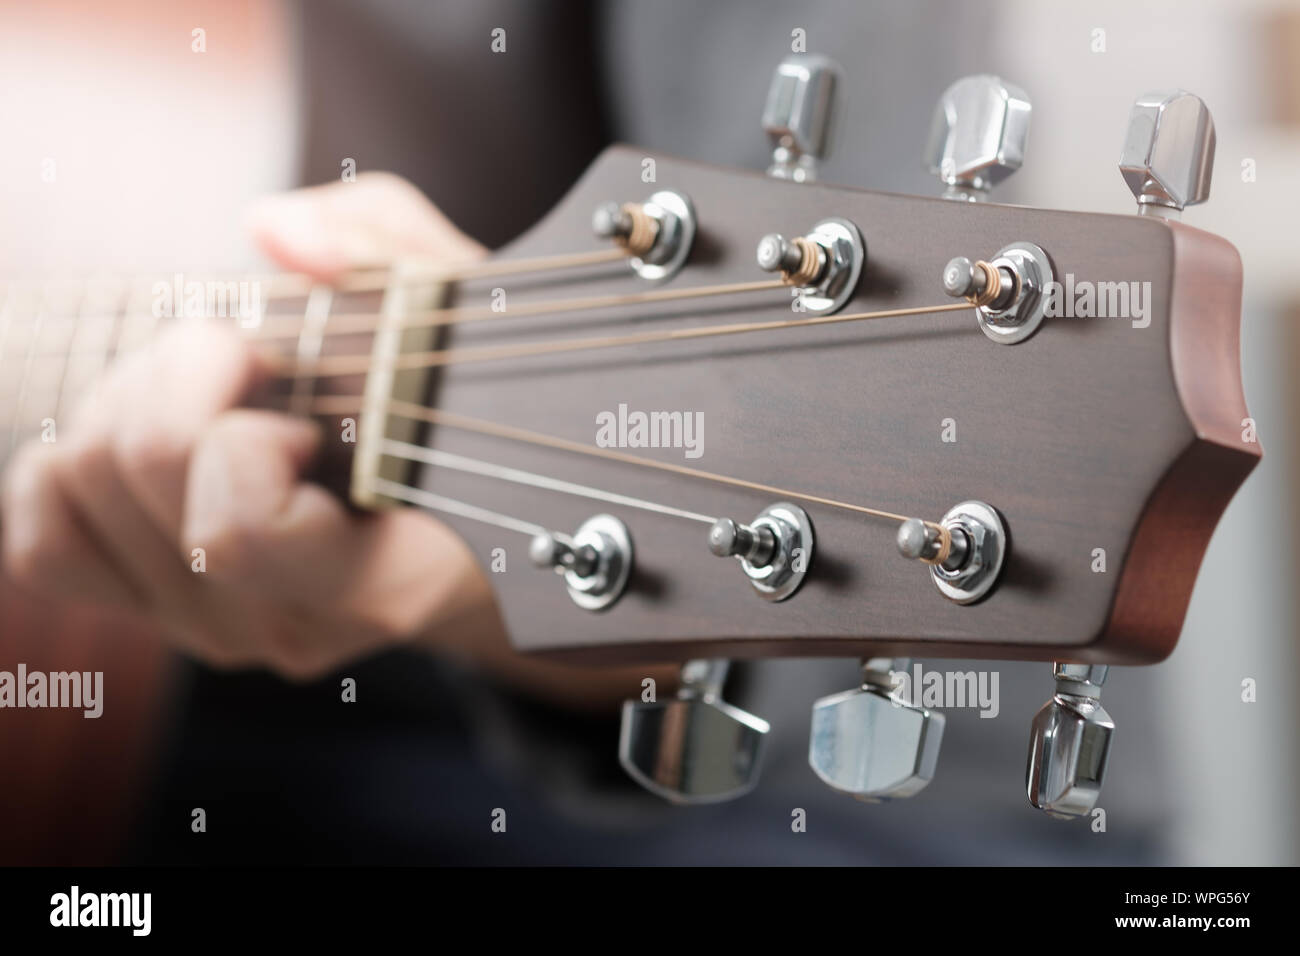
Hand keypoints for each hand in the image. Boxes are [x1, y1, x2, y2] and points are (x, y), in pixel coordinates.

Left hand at [1, 173, 495, 679]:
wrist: (460, 516)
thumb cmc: (461, 409)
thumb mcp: (462, 311)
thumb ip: (392, 247)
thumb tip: (272, 231)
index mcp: (388, 581)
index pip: (239, 531)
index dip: (243, 434)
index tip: (304, 394)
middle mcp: (291, 625)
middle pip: (138, 470)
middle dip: (182, 367)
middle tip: (251, 355)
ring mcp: (220, 631)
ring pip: (76, 481)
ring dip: (133, 396)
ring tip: (214, 389)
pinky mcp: (160, 614)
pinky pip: (42, 543)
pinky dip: (68, 468)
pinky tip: (149, 435)